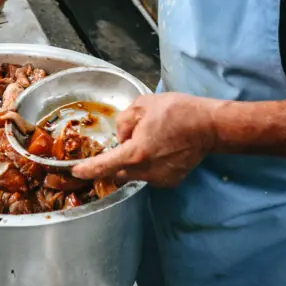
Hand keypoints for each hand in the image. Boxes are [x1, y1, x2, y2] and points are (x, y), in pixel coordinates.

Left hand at [72, 93, 217, 187]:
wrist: (209, 126)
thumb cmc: (178, 112)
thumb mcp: (143, 105)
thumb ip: (124, 122)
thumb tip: (122, 136)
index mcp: (136, 153)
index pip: (104, 166)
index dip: (88, 170)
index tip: (76, 171)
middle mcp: (146, 171)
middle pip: (118, 173)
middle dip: (114, 162)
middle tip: (123, 144)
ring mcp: (160, 179)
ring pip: (135, 175)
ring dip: (133, 162)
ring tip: (148, 141)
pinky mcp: (172, 181)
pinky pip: (151, 175)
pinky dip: (148, 165)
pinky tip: (160, 149)